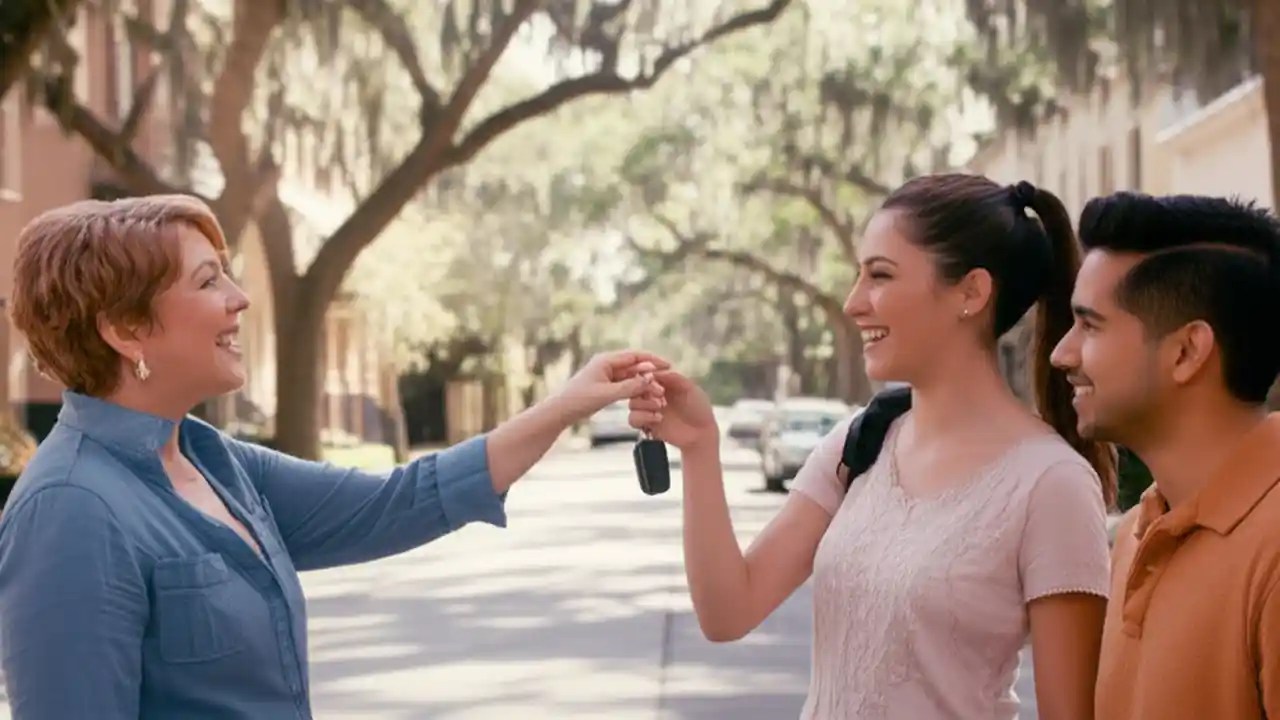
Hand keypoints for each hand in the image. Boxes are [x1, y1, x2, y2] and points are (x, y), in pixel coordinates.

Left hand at [552, 350, 669, 423]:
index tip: (668, 365)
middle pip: (634, 364)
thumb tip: (650, 379)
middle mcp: (606, 364)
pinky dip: (636, 387)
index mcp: (605, 360)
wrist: (560, 411)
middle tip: (669, 376)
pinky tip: (646, 393)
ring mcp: (605, 374)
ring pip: (630, 375)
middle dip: (651, 371)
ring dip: (644, 380)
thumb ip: (629, 387)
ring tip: (660, 388)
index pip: (635, 356)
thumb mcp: (607, 395)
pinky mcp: (604, 385)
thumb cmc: (579, 400)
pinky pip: (624, 383)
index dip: (653, 360)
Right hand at [628, 370, 717, 451]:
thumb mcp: (690, 388)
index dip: (646, 376)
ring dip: (644, 404)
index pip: (645, 374)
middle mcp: (652, 395)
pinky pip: (633, 419)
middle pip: (635, 388)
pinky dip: (643, 417)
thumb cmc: (699, 409)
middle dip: (644, 389)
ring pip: (632, 403)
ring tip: (660, 407)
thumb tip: (655, 371)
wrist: (701, 433)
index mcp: (662, 383)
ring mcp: (648, 410)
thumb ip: (673, 377)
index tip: (653, 379)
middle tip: (660, 393)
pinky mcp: (646, 424)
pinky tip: (658, 418)